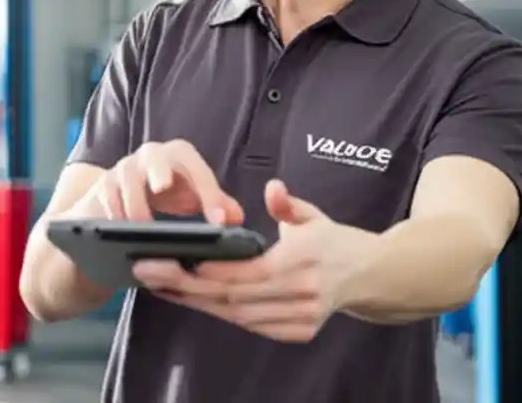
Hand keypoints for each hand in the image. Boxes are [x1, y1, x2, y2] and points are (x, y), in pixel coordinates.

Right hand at [83, 140, 243, 224]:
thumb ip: (216, 204)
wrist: (125, 190)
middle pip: (155, 158)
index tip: (219, 222)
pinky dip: (114, 213)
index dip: (210, 194)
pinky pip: (107, 197)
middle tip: (162, 187)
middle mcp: (151, 155)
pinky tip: (120, 231)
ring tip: (144, 228)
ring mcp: (124, 167)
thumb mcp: (192, 195)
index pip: (198, 170)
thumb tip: (236, 217)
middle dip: (159, 170)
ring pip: (127, 179)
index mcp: (179, 155)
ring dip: (135, 204)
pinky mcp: (104, 183)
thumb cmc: (167, 192)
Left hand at [132, 179, 360, 343]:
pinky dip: (220, 313)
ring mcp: (300, 318)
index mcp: (302, 261)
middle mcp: (301, 294)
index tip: (176, 261)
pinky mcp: (298, 332)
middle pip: (233, 297)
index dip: (211, 270)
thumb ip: (288, 204)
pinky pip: (250, 325)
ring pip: (237, 315)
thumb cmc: (334, 242)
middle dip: (186, 287)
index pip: (247, 271)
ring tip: (160, 285)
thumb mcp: (313, 215)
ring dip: (196, 302)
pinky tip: (192, 299)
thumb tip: (273, 188)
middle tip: (149, 272)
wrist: (372, 277)